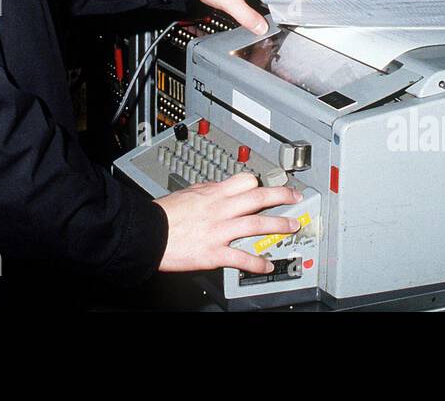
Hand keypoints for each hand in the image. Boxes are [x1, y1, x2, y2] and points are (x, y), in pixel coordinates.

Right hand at [153, 172, 302, 273]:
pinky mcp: (214, 252)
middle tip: (296, 197)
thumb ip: (206, 192)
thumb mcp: (187, 193)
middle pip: (257, 197)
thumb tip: (217, 189)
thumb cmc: (163, 214)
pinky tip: (267, 264)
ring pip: (256, 224)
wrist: (148, 232)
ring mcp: (219, 230)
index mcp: (213, 193)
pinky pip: (241, 257)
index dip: (259, 182)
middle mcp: (220, 209)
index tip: (270, 185)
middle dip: (281, 196)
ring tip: (292, 227)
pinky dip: (256, 262)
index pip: (245, 180)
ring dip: (278, 225)